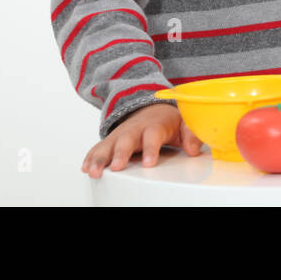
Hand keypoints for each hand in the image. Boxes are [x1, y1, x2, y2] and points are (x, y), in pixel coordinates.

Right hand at [81, 103, 203, 178]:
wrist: (149, 108)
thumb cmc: (167, 120)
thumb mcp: (183, 123)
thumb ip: (191, 134)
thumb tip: (194, 149)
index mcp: (154, 125)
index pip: (153, 135)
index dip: (150, 149)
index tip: (149, 163)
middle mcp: (135, 129)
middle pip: (126, 140)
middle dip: (120, 153)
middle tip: (117, 167)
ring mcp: (120, 134)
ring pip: (108, 145)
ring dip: (100, 158)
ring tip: (94, 171)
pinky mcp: (110, 141)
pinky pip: (98, 148)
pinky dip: (91, 157)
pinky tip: (86, 168)